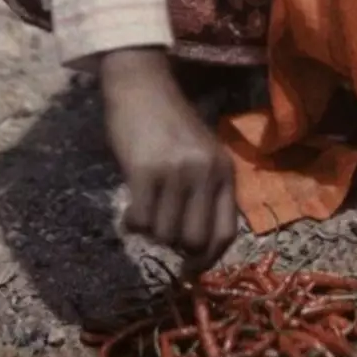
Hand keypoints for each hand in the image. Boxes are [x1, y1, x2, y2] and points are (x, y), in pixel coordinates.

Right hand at [100, 47, 236, 266]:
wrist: (143, 86)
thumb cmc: (169, 124)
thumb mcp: (202, 155)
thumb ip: (205, 192)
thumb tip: (195, 248)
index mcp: (225, 171)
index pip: (226, 233)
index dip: (208, 259)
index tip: (190, 269)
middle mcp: (206, 173)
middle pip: (193, 241)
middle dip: (174, 246)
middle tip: (160, 229)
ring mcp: (177, 173)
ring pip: (163, 234)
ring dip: (150, 229)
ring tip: (145, 204)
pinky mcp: (146, 171)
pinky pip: (140, 220)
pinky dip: (132, 221)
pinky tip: (131, 205)